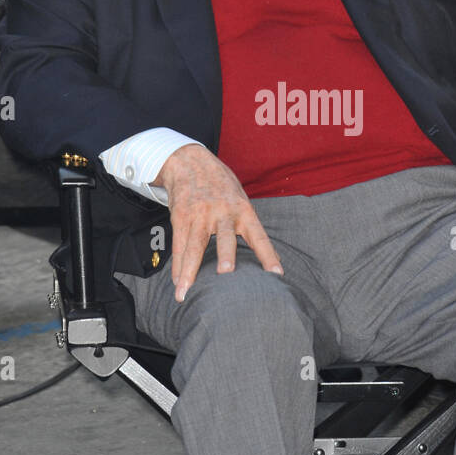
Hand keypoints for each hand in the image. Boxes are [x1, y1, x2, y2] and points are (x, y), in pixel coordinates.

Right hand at [154, 145, 283, 302]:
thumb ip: (251, 228)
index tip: (276, 274)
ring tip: (185, 292)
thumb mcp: (241, 200)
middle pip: (224, 237)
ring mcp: (200, 215)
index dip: (268, 254)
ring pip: (195, 246)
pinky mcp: (181, 216)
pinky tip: (178, 283)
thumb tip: (273, 259)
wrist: (190, 162)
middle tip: (226, 272)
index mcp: (243, 210)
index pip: (259, 235)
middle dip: (225, 254)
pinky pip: (180, 245)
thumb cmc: (221, 186)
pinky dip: (178, 266)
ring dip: (189, 271)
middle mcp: (222, 212)